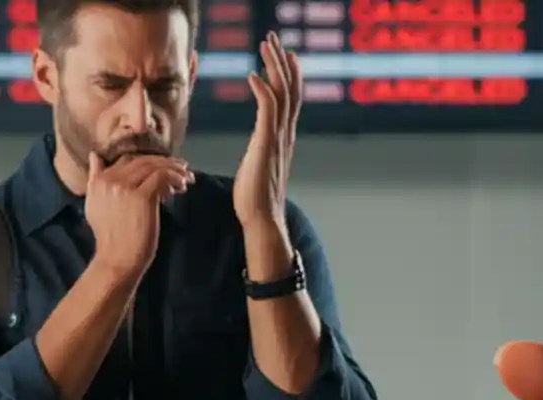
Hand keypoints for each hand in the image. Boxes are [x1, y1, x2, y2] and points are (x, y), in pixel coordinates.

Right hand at [85, 152, 192, 276]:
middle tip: (180, 169)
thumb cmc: (110, 238)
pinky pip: (162, 177)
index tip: (162, 168)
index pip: (126, 159)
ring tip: (186, 178)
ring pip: (154, 167)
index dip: (147, 161)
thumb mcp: (94, 205)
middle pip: (142, 160)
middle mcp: (110, 179)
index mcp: (98, 180)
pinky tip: (181, 187)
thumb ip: (95, 180)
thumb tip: (95, 155)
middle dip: (164, 163)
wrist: (117, 259)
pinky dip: (175, 178)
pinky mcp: (141, 196)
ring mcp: (125, 186)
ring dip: (173, 170)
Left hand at [234, 31, 300, 228]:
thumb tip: (258, 149)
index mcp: (282, 138)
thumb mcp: (258, 165)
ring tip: (265, 45)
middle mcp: (284, 134)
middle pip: (289, 89)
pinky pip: (267, 111)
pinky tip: (253, 75)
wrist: (261, 219)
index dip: (288, 74)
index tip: (284, 54)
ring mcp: (277, 139)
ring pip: (281, 94)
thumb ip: (261, 151)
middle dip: (281, 61)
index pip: (290, 98)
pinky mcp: (266, 145)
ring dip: (273, 67)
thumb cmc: (255, 198)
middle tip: (273, 38)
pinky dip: (263, 90)